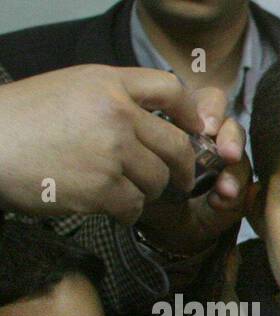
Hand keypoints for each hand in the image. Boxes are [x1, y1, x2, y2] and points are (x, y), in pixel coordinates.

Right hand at [0, 65, 204, 222]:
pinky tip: (106, 204)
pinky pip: (135, 206)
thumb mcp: (70, 89)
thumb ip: (114, 98)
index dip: (191, 114)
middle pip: (177, 147)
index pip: (170, 90)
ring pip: (158, 181)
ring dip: (145, 191)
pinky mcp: (102, 188)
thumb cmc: (23, 119)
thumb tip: (157, 122)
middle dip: (182, 169)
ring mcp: (111, 152)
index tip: (198, 132)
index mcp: (107, 83)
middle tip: (178, 180)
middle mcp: (116, 114)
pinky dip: (125, 211)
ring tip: (119, 187)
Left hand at [134, 85, 251, 255]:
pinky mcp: (240, 189)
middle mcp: (212, 139)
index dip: (210, 109)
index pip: (206, 102)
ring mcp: (228, 164)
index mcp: (188, 123)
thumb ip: (143, 143)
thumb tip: (145, 131)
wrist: (161, 224)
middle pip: (229, 124)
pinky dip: (234, 193)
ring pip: (241, 155)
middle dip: (230, 137)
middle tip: (226, 153)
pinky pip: (245, 186)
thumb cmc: (146, 185)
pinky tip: (219, 201)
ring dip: (234, 170)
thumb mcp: (138, 161)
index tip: (206, 127)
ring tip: (224, 188)